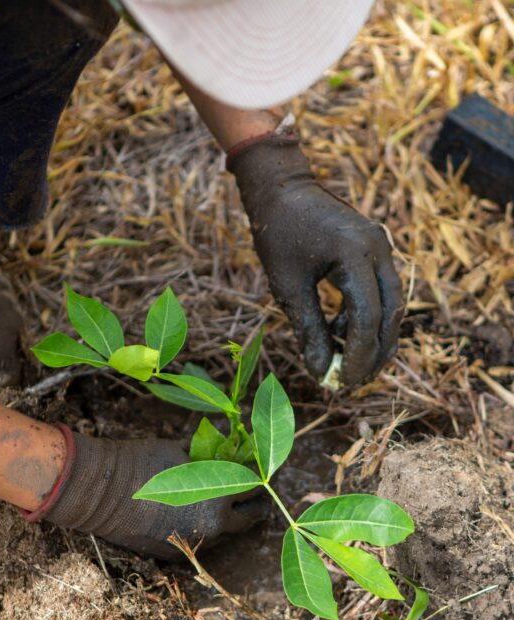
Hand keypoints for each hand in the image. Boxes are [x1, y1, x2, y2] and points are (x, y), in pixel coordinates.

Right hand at [29, 426, 266, 558]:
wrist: (100, 491)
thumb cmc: (140, 463)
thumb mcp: (180, 452)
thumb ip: (209, 457)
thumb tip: (228, 451)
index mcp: (218, 497)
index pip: (254, 488)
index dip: (257, 475)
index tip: (257, 468)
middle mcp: (212, 527)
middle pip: (248, 519)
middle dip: (253, 504)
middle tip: (253, 492)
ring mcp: (193, 545)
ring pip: (225, 535)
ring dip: (229, 519)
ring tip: (226, 503)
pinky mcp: (174, 556)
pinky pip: (199, 544)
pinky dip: (203, 530)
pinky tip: (196, 515)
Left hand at [230, 135, 402, 385]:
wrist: (281, 189)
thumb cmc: (277, 233)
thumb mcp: (287, 286)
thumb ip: (308, 329)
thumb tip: (321, 372)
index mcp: (355, 253)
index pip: (367, 317)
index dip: (359, 355)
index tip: (344, 383)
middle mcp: (379, 248)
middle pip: (391, 313)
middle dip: (374, 352)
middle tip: (354, 382)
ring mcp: (381, 247)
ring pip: (391, 304)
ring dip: (373, 337)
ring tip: (348, 365)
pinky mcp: (375, 249)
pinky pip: (381, 291)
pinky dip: (367, 317)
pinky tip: (343, 334)